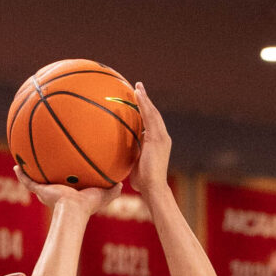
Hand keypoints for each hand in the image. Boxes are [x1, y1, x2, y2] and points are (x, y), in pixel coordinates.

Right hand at [14, 166, 123, 215]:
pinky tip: (16, 165)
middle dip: (46, 174)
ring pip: (35, 181)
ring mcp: (46, 192)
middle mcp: (56, 192)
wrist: (74, 209)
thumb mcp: (103, 195)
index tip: (63, 170)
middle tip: (43, 164)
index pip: (65, 185)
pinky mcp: (40, 190)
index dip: (65, 178)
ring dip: (30, 172)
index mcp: (69, 194)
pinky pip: (27, 181)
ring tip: (24, 161)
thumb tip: (122, 183)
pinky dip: (21, 175)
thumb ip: (112, 190)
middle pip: (48, 182)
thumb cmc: (88, 205)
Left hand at [129, 82, 170, 197]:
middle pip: (154, 114)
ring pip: (153, 113)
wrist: (153, 188)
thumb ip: (128, 155)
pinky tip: (138, 95)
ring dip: (145, 99)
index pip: (151, 123)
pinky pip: (150, 117)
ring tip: (138, 87)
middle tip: (138, 87)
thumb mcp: (133, 163)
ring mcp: (162, 137)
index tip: (137, 100)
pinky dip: (144, 105)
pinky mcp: (158, 138)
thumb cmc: (143, 182)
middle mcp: (162, 137)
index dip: (145, 111)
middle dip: (146, 100)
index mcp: (157, 142)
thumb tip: (112, 153)